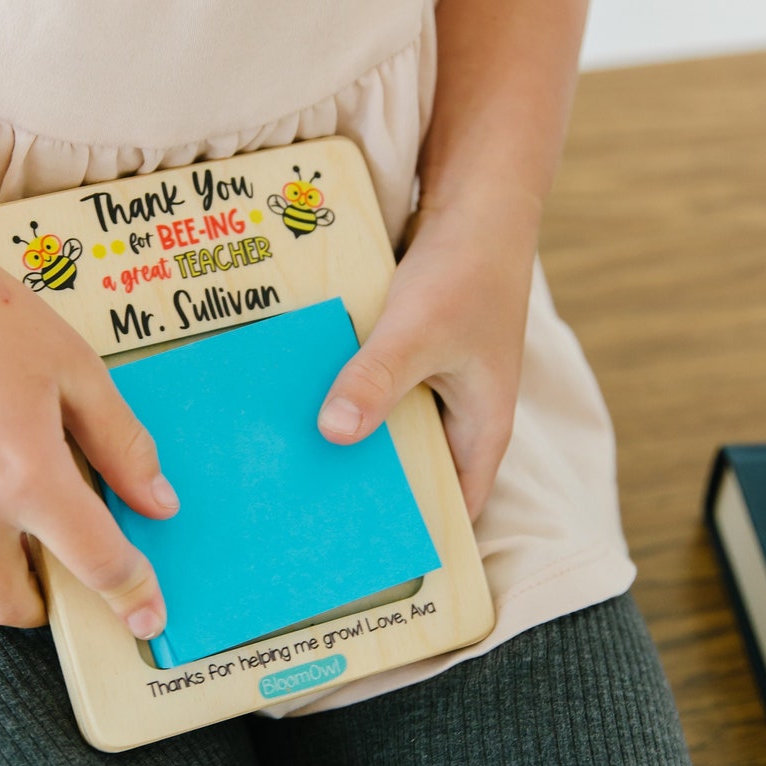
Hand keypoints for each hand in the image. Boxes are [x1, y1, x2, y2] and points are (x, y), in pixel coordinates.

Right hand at [0, 219, 178, 632]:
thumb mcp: (75, 368)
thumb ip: (121, 444)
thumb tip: (158, 504)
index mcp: (26, 475)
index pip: (95, 565)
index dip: (131, 594)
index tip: (145, 616)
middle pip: (10, 603)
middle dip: (43, 603)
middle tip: (55, 578)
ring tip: (0, 533)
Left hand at [317, 198, 536, 521]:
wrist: (478, 203)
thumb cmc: (466, 270)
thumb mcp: (417, 330)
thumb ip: (377, 380)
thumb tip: (335, 434)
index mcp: (480, 432)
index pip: (453, 510)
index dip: (416, 539)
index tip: (360, 563)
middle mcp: (459, 419)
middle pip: (411, 476)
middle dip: (366, 495)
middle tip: (301, 523)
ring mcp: (434, 389)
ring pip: (386, 434)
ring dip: (346, 445)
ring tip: (285, 474)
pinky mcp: (407, 360)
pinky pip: (370, 394)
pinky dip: (341, 402)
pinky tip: (292, 411)